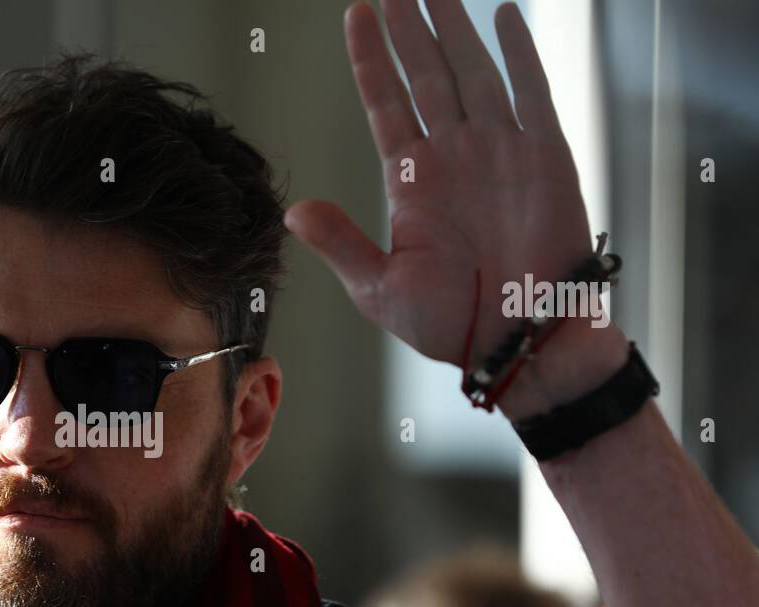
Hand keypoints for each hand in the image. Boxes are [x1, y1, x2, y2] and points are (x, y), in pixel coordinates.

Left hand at [285, 0, 627, 419]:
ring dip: (455, 29)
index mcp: (412, 183)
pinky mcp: (545, 158)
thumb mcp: (378, 289)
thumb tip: (292, 212)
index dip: (371, 60)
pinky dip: (519, 54)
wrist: (517, 343)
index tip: (356, 15)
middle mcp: (454, 158)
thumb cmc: (451, 327)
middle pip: (427, 76)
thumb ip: (340, 243)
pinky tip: (503, 15)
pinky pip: (530, 94)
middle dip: (411, 31)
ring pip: (472, 73)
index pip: (386, 104)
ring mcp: (499, 153)